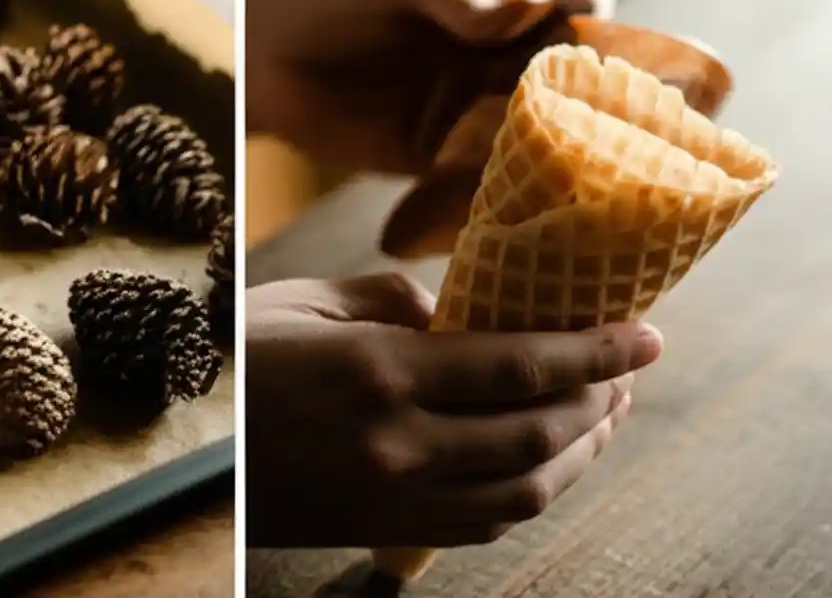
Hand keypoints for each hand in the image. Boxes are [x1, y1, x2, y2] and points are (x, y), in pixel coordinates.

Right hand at [245, 273, 660, 546]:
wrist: (186, 452)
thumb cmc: (237, 360)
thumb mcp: (303, 304)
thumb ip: (391, 301)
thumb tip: (459, 311)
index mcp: (379, 371)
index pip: (519, 365)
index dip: (595, 351)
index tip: (645, 336)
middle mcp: (397, 443)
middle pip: (537, 432)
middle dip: (600, 401)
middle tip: (627, 374)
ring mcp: (392, 497)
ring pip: (523, 490)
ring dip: (580, 456)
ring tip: (602, 420)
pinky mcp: (381, 530)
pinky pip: (482, 524)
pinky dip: (530, 495)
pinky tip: (543, 467)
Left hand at [246, 0, 614, 173]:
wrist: (259, 50)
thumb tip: (532, 9)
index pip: (578, 4)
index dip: (594, 24)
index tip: (595, 48)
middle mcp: (497, 52)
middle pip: (568, 76)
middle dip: (587, 98)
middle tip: (595, 120)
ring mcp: (470, 105)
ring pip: (533, 131)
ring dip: (549, 147)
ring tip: (561, 163)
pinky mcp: (436, 156)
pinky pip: (481, 173)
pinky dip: (500, 183)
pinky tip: (514, 192)